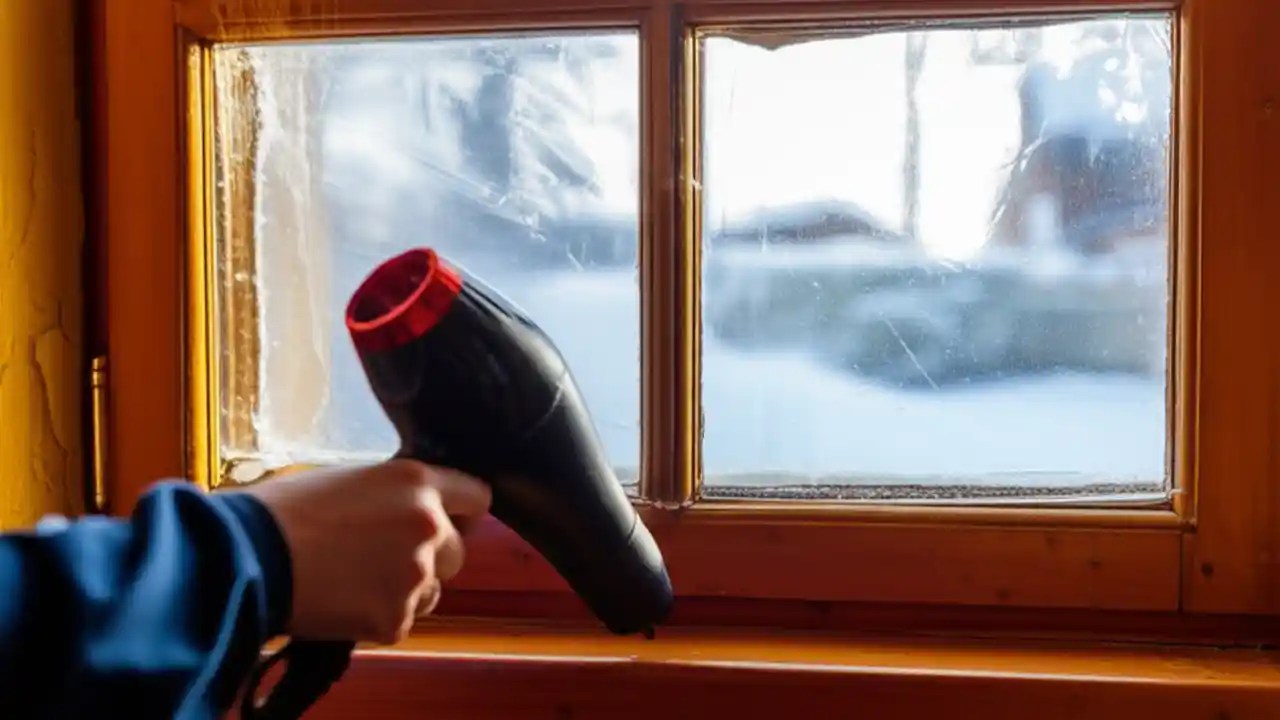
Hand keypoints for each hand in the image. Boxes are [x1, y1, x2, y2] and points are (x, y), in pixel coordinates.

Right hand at [241, 459, 491, 643]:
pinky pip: (399, 620)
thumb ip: (393, 495)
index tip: (449, 522)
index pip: (477, 498)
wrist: (246, 557)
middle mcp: (428, 527)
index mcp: (416, 483)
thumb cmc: (284, 511)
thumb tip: (411, 508)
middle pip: (458, 553)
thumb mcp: (350, 481)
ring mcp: (415, 576)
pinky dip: (375, 617)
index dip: (462, 513)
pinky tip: (340, 602)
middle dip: (432, 558)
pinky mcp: (394, 619)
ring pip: (431, 591)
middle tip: (383, 559)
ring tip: (353, 581)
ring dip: (405, 590)